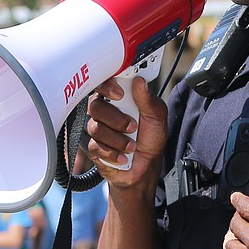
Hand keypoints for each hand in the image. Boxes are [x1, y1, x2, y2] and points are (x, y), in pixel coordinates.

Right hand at [85, 77, 168, 192]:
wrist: (145, 167)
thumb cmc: (150, 139)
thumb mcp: (156, 117)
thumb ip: (147, 100)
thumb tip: (139, 81)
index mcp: (117, 99)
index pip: (103, 84)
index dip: (107, 86)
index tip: (119, 95)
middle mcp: (103, 111)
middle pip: (95, 106)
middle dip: (116, 119)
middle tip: (132, 127)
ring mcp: (95, 129)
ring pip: (95, 127)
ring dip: (118, 140)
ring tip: (132, 146)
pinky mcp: (91, 147)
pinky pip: (94, 146)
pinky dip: (112, 153)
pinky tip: (123, 157)